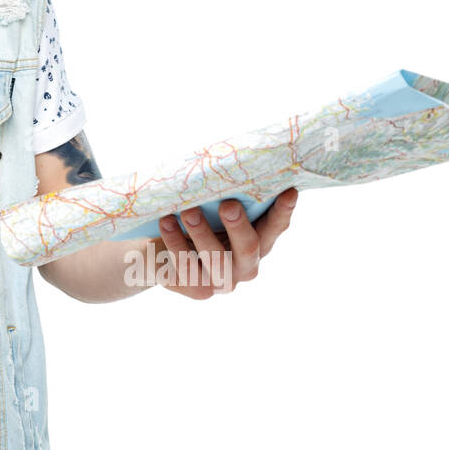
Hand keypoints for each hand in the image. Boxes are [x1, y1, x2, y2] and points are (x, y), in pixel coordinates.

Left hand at [153, 188, 297, 297]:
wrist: (160, 253)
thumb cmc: (195, 221)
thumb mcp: (213, 209)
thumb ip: (229, 194)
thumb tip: (234, 160)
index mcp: (258, 243)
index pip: (275, 227)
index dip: (283, 211)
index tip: (289, 191)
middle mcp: (245, 266)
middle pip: (249, 247)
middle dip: (238, 226)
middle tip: (228, 205)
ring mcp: (222, 281)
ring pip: (214, 258)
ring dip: (201, 232)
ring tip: (188, 211)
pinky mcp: (196, 289)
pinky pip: (186, 266)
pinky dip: (175, 242)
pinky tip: (166, 222)